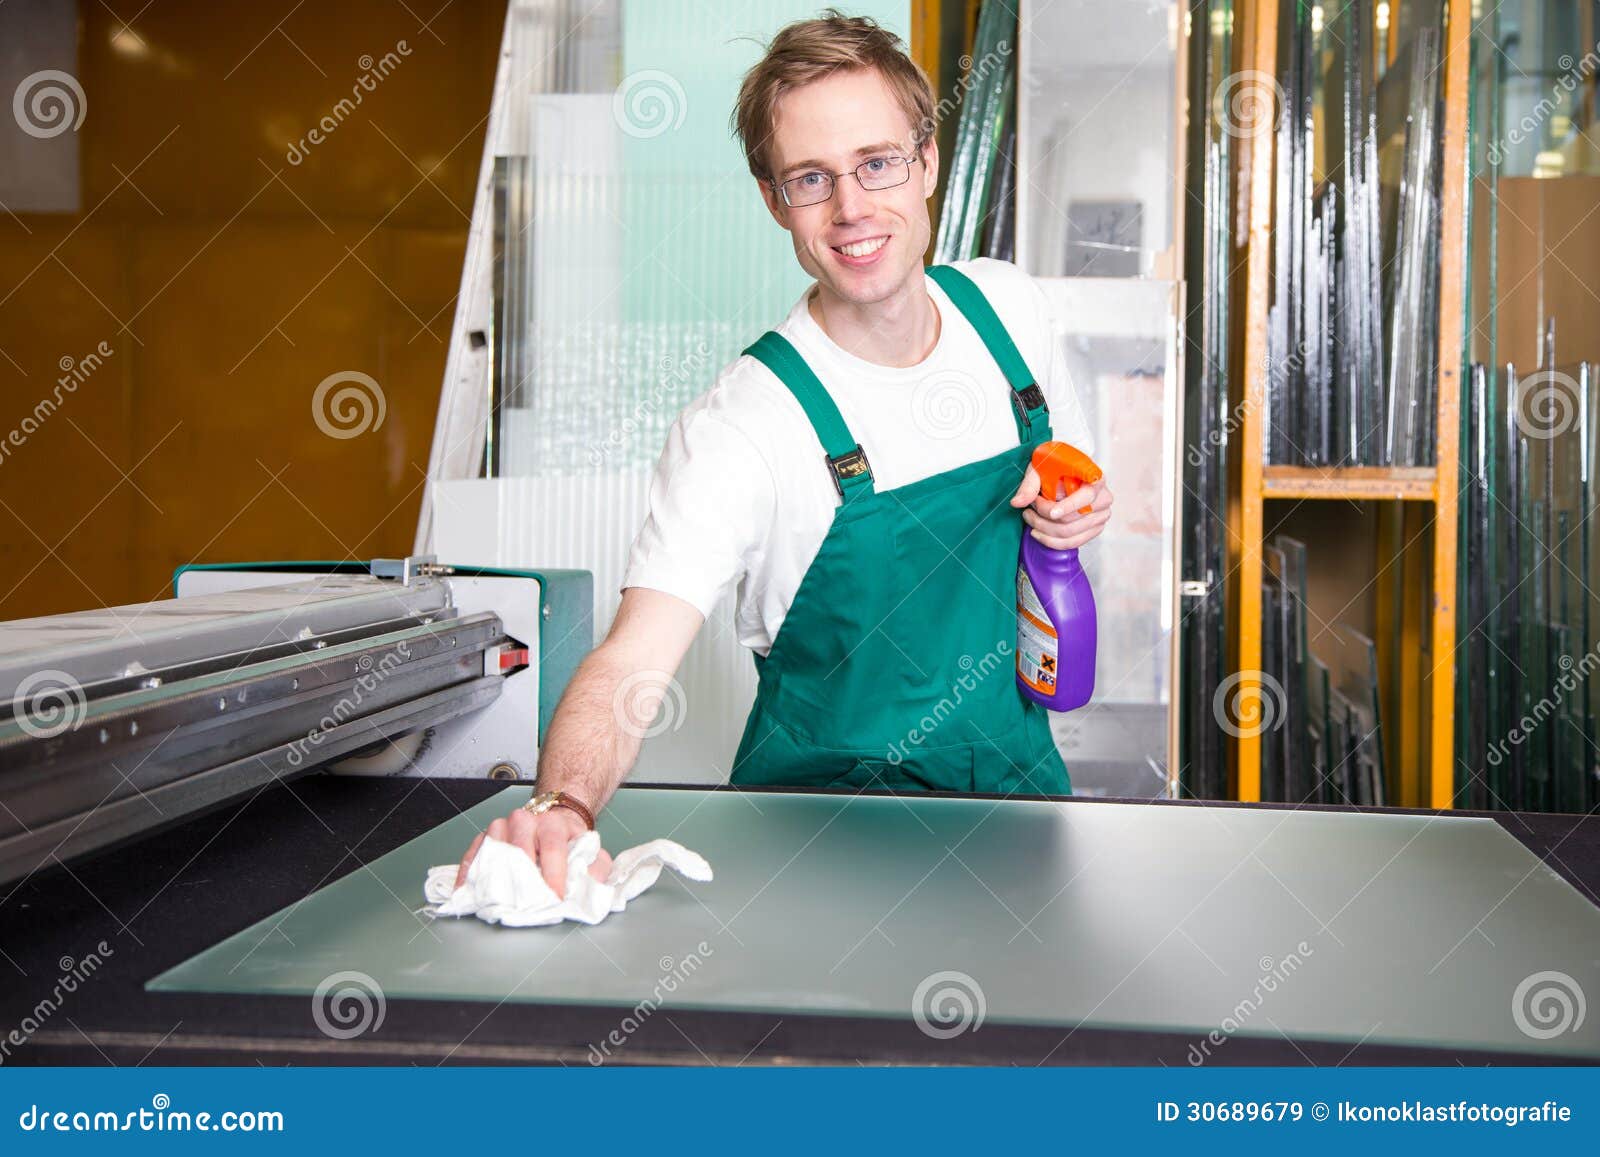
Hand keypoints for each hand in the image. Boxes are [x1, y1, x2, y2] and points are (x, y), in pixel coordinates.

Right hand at [454, 803, 612, 898]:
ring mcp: (501, 826)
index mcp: (552, 823)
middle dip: (525, 881)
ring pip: (495, 851)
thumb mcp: (591, 850)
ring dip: (497, 878)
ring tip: (500, 903)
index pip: (552, 848)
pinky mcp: (485, 836)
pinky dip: (469, 872)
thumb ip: (596, 868)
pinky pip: (474, 853)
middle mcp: (525, 820)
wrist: (552, 819)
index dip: (554, 875)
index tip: (555, 898)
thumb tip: (590, 886)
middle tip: (527, 906)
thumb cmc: (568, 840)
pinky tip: (467, 891)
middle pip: (520, 850)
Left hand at [1010, 470, 1112, 550]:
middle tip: (1028, 510)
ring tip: (1030, 518)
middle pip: (1073, 519)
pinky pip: (1073, 543)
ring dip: (1044, 530)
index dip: (1068, 506)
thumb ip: (1029, 485)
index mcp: (1096, 478)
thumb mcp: (1040, 468)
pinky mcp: (1094, 530)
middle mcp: (1103, 499)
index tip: (1050, 512)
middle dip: (1044, 518)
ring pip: (1069, 534)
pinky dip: (1051, 540)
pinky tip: (1038, 532)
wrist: (1065, 472)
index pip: (1086, 496)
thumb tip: (1018, 502)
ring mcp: (1100, 516)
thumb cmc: (1056, 467)